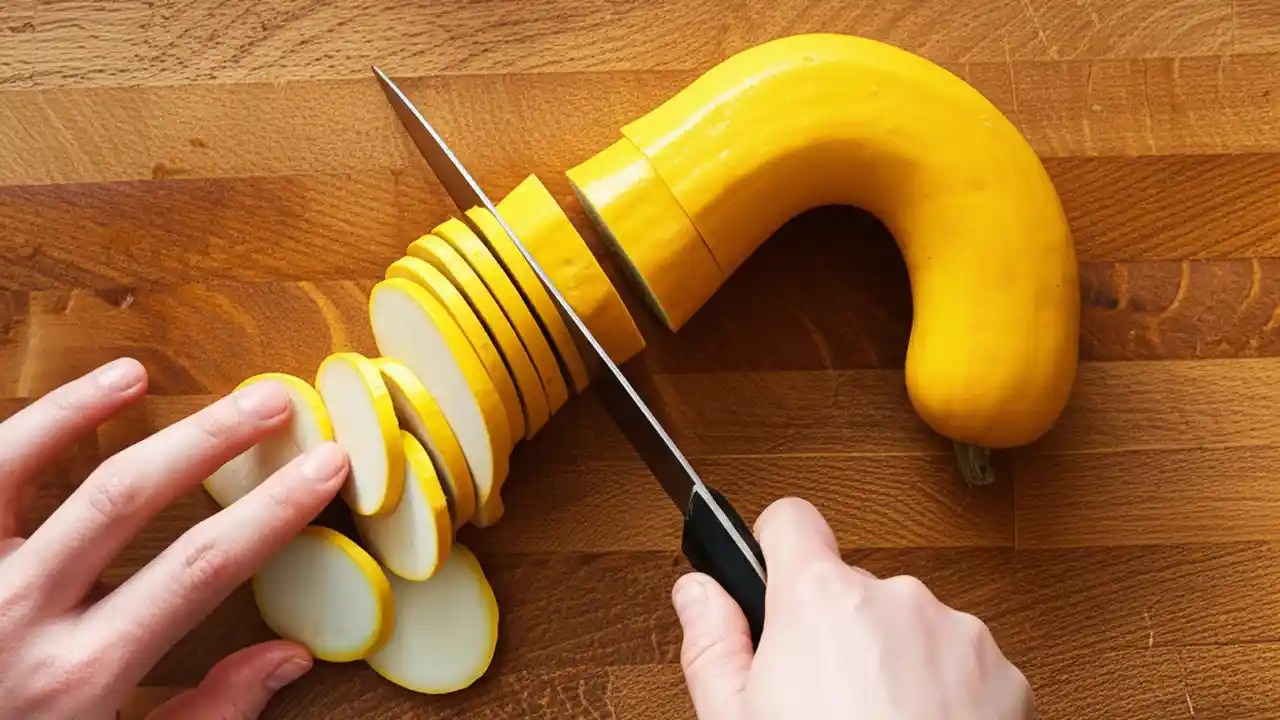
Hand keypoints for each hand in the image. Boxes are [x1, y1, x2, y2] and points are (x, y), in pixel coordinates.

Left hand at [0, 358, 348, 719]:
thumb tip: (289, 658)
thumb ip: (206, 716)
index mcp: (81, 674)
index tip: (324, 465)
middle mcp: (17, 619)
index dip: (273, 510)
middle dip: (207, 440)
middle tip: (269, 400)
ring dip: (84, 411)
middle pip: (123, 499)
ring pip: (19, 467)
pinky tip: (51, 406)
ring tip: (140, 373)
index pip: (200, 569)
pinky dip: (16, 434)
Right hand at [672, 498, 1035, 718]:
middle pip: (853, 590)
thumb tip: (698, 592)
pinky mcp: (1006, 674)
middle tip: (823, 703)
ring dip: (896, 664)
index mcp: (821, 599)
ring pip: (910, 629)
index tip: (773, 581)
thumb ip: (713, 644)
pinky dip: (946, 695)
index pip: (790, 520)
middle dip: (839, 634)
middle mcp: (895, 599)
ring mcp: (958, 633)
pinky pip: (961, 665)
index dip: (775, 549)